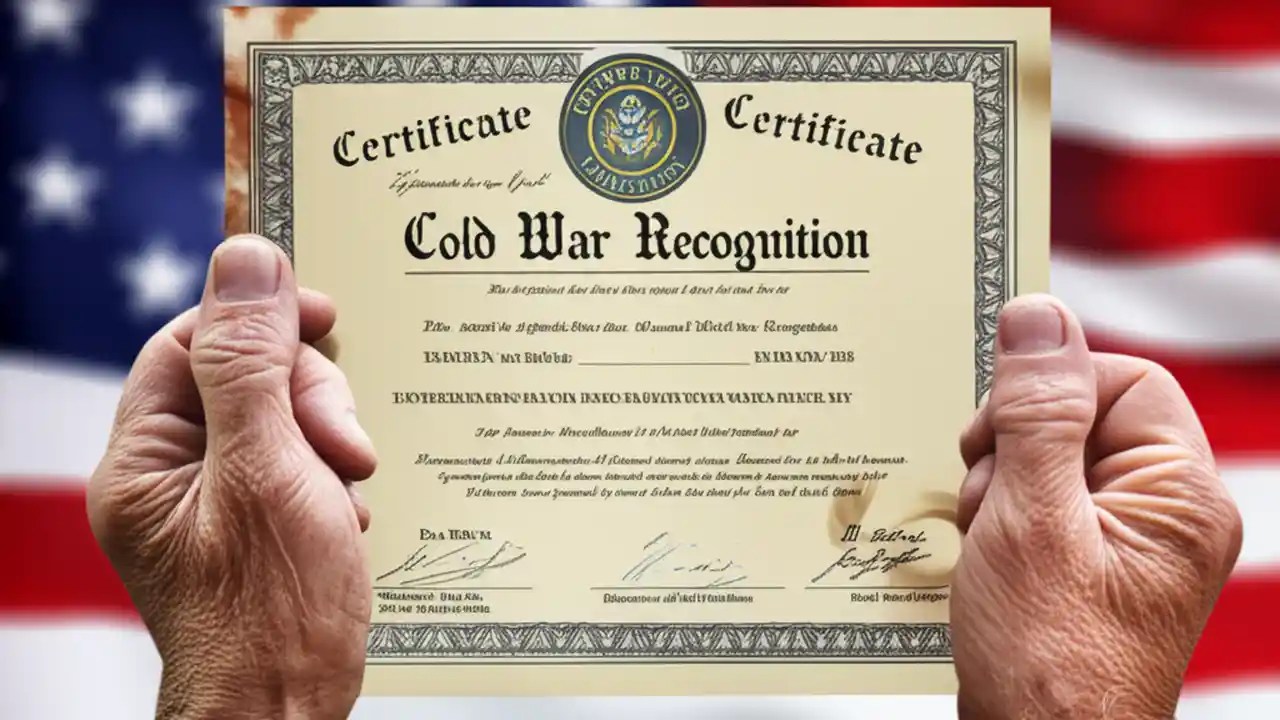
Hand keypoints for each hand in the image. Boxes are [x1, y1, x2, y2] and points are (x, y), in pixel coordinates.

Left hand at [87, 236, 377, 718]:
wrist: (289, 710)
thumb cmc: (270, 609)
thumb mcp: (265, 468)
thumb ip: (251, 361)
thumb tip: (246, 259)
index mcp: (145, 457)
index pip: (192, 343)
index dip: (258, 319)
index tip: (325, 314)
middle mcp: (174, 475)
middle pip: (247, 378)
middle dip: (310, 402)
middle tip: (345, 450)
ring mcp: (220, 501)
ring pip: (285, 419)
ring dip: (329, 444)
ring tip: (345, 495)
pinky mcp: (263, 524)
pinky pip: (304, 463)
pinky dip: (333, 480)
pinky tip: (344, 517)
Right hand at [952, 294, 1241, 718]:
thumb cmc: (1049, 660)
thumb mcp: (1031, 517)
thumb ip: (1036, 412)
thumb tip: (1038, 317)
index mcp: (1178, 495)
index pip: (1122, 380)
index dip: (1052, 393)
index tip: (1000, 432)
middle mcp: (1161, 516)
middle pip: (1077, 418)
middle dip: (1013, 451)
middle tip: (992, 503)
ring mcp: (1121, 545)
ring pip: (1045, 463)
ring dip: (997, 490)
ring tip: (987, 544)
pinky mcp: (1082, 570)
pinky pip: (1036, 507)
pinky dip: (998, 521)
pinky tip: (982, 557)